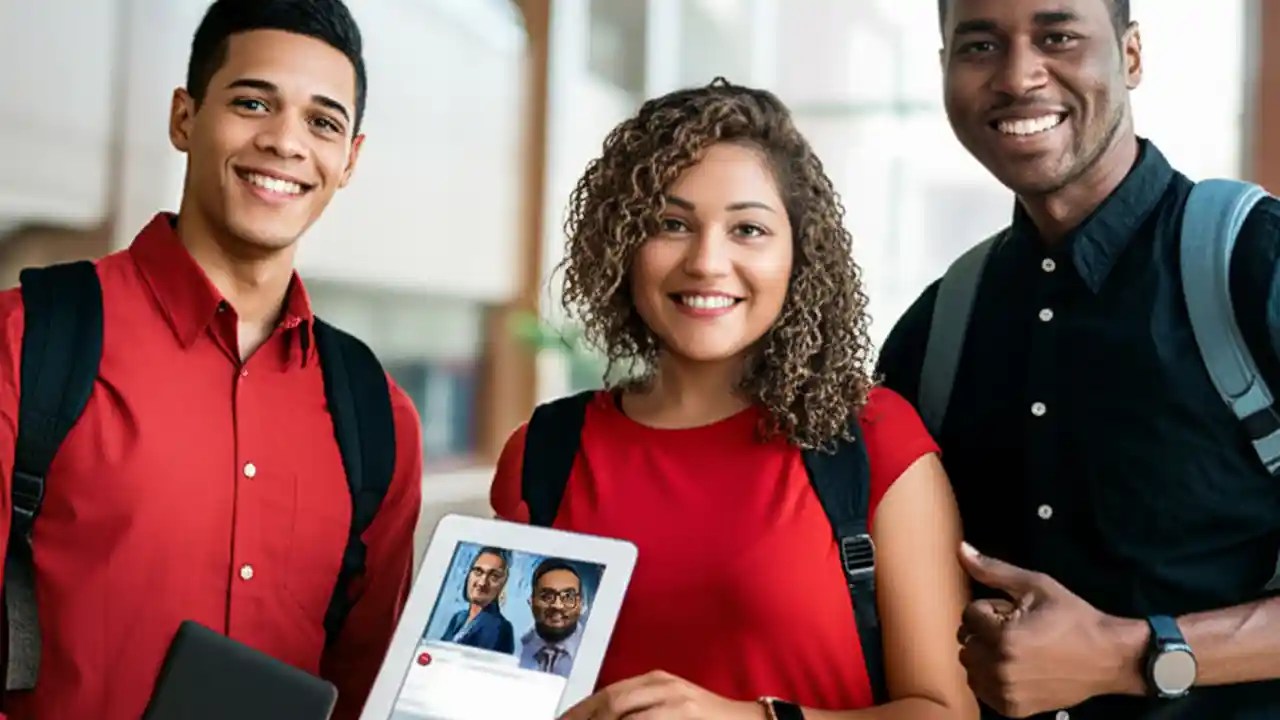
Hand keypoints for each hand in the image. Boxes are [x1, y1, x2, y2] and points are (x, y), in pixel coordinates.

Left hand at [557, 670, 761, 719]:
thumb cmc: (705, 719)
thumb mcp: (670, 706)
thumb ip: (640, 709)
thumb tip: (603, 716)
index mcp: (655, 680)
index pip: (607, 693)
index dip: (580, 710)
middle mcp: (662, 685)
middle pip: (611, 700)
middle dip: (584, 717)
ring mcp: (674, 701)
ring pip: (622, 710)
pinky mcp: (683, 714)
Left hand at [956, 543, 1146, 717]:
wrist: (1108, 658)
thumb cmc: (1073, 618)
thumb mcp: (1036, 586)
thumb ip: (993, 570)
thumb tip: (960, 549)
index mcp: (1003, 637)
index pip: (968, 614)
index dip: (991, 609)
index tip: (1014, 613)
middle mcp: (1000, 668)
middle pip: (966, 640)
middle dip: (985, 632)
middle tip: (1017, 630)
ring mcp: (1005, 692)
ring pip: (970, 666)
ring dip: (986, 655)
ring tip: (1017, 650)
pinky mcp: (1013, 709)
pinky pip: (982, 690)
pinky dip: (992, 678)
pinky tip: (1016, 669)